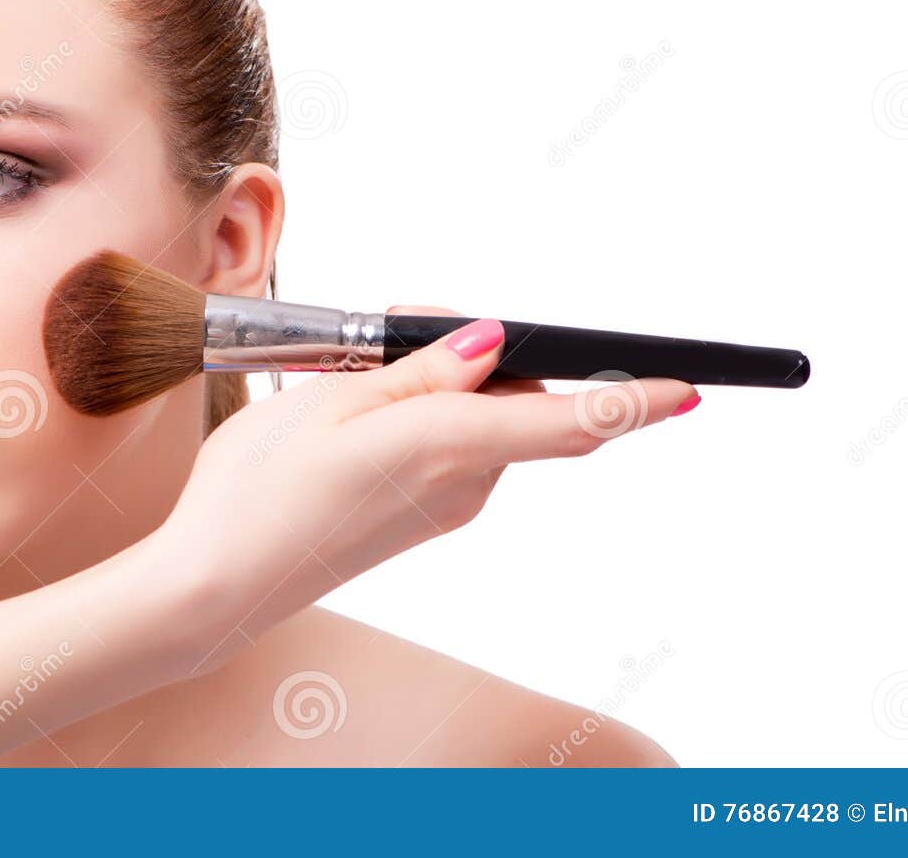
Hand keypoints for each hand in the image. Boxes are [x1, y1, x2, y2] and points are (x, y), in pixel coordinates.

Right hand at [160, 309, 696, 663]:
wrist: (214, 585)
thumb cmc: (257, 490)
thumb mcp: (331, 403)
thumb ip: (422, 373)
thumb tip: (491, 346)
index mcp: (446, 448)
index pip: (570, 421)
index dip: (635, 400)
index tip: (693, 385)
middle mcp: (463, 485)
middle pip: (517, 401)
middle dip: (485, 352)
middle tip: (398, 322)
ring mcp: (446, 508)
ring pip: (483, 421)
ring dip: (448, 381)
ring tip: (360, 364)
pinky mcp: (423, 518)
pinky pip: (454, 447)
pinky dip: (431, 413)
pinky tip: (362, 405)